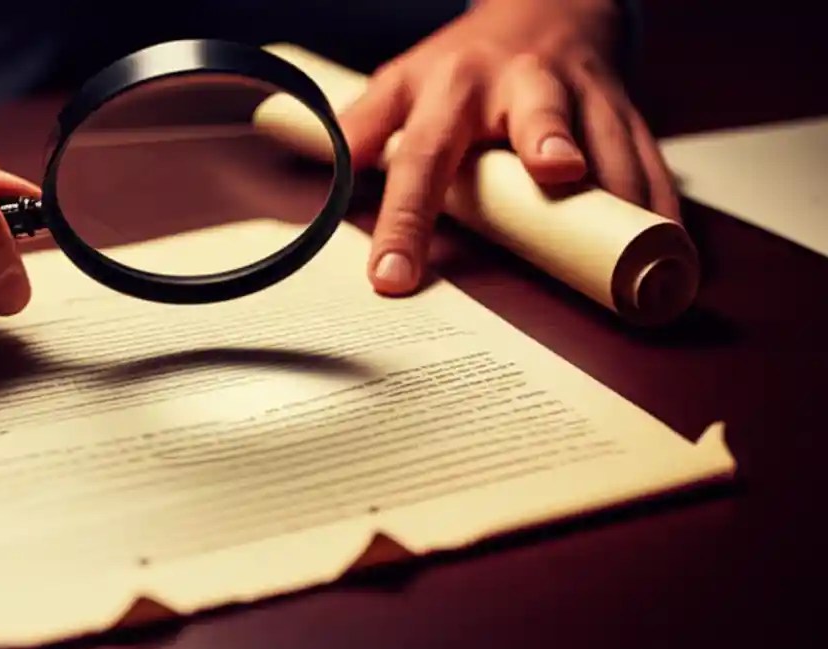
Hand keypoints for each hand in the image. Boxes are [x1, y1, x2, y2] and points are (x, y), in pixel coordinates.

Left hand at [339, 0, 679, 295]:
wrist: (546, 8)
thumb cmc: (463, 65)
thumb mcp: (400, 83)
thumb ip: (361, 127)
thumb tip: (318, 175)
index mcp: (453, 89)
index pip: (422, 157)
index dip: (406, 218)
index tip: (393, 278)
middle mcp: (521, 85)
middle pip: (536, 110)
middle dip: (548, 134)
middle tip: (557, 170)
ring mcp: (580, 94)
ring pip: (608, 137)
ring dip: (622, 187)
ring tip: (637, 251)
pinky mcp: (625, 110)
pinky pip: (649, 156)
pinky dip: (662, 203)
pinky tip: (674, 249)